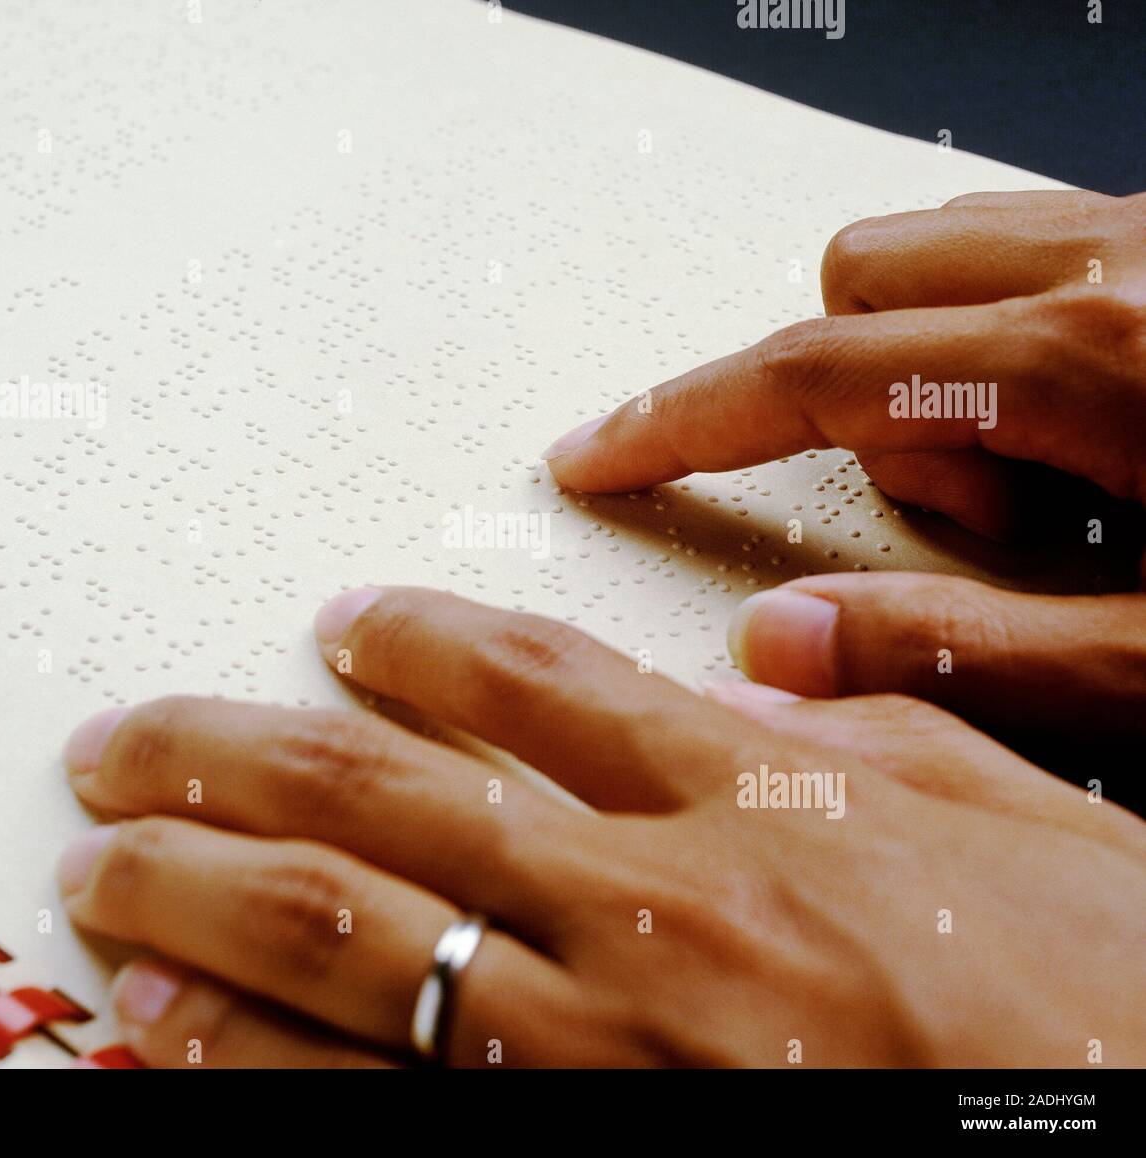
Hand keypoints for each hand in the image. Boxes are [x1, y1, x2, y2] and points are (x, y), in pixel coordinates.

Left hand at [59, 587, 1145, 1066]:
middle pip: (384, 800)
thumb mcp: (1009, 814)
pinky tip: (170, 1038)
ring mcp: (609, 1040)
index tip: (342, 621)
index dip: (418, 640)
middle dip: (226, 764)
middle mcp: (657, 904)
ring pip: (350, 946)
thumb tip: (763, 674)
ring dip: (200, 904)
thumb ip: (868, 728)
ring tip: (102, 878)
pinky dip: (258, 1062)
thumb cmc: (1102, 983)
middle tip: (123, 747)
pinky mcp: (591, 1144)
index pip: (536, 677)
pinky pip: (383, 1097)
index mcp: (757, 796)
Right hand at [542, 190, 1145, 744]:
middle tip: (975, 516)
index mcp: (1093, 359)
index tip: (597, 455)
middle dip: (851, 404)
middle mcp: (1115, 263)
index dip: (677, 421)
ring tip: (1044, 479)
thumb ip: (962, 651)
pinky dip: (996, 330)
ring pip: (935, 252)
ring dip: (925, 364)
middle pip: (857, 288)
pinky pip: (1022, 247)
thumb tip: (777, 645)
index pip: (805, 376)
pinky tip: (1086, 428)